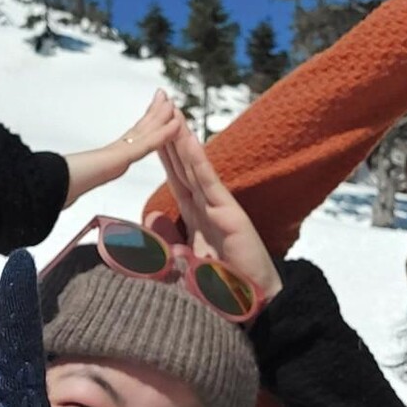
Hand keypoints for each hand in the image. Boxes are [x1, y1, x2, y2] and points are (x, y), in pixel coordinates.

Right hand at [62, 89, 180, 208]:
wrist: (40, 191)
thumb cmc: (52, 191)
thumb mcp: (72, 188)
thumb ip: (77, 182)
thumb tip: (74, 184)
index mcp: (107, 161)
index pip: (132, 140)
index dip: (146, 125)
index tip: (156, 112)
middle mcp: (114, 155)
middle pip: (140, 130)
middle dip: (154, 113)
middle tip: (165, 96)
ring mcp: (116, 156)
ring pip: (145, 133)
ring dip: (162, 116)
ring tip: (172, 100)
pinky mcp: (116, 159)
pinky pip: (145, 146)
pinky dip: (162, 135)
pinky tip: (176, 125)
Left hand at [156, 118, 282, 304]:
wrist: (254, 300)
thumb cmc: (224, 285)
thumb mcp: (187, 261)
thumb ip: (168, 239)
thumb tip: (153, 216)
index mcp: (197, 215)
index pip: (177, 178)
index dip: (165, 155)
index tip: (152, 131)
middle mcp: (208, 205)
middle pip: (185, 165)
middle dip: (172, 136)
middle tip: (162, 106)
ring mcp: (220, 207)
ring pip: (195, 167)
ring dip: (183, 139)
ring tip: (173, 112)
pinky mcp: (229, 214)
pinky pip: (209, 183)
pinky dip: (199, 161)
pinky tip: (189, 141)